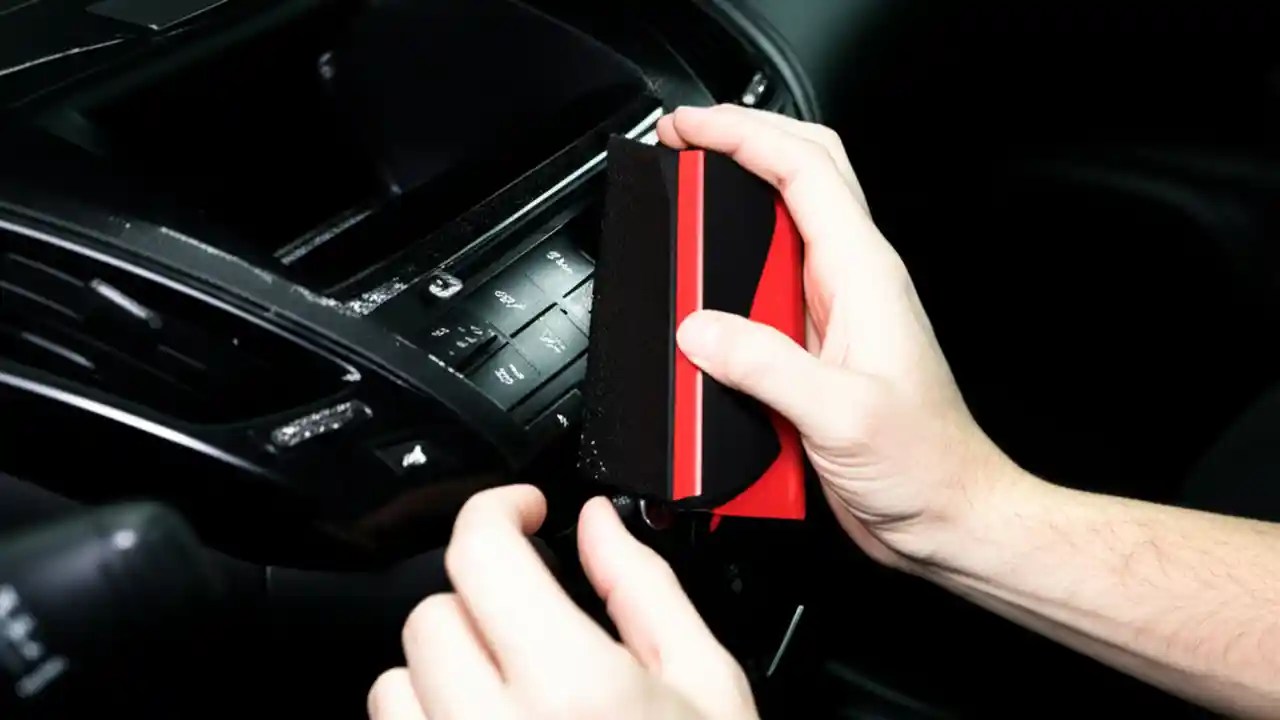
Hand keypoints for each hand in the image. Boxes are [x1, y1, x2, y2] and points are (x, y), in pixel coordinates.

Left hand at [368, 485, 757, 719]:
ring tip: (511, 699)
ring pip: (395, 683)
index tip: (519, 514)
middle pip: (434, 616)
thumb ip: (645, 591)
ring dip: (444, 674)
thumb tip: (598, 524)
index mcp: (575, 686)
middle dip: (483, 605)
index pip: (482, 555)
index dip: (496, 511)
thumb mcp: (707, 688)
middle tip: (534, 631)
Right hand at [658, 105, 1027, 568]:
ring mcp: (832, 314)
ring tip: (678, 215)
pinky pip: (761, 296)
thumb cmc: (925, 464)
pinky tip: (700, 301)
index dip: (743, 135)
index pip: (803, 171)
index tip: (689, 130)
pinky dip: (725, 281)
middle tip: (681, 144)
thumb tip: (700, 329)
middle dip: (739, 143)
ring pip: (776, 233)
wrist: (948, 514)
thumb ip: (766, 366)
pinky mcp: (814, 351)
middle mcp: (849, 283)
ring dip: (728, 215)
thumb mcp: (841, 414)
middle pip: (798, 175)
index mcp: (864, 275)